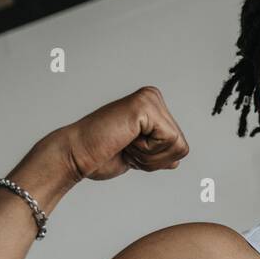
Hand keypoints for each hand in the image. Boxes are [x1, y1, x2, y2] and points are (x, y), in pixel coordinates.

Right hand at [63, 86, 190, 181]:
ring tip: (124, 143)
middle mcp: (153, 98)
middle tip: (125, 148)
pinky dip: (148, 150)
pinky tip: (125, 139)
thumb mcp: (138, 157)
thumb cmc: (100, 156)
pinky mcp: (145, 105)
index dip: (157, 161)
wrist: (77, 155)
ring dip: (150, 156)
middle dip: (155, 159)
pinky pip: (169, 140)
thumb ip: (157, 154)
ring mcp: (150, 98)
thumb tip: (177, 161)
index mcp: (153, 107)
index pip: (180, 147)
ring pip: (178, 144)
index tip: (129, 150)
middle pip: (182, 146)